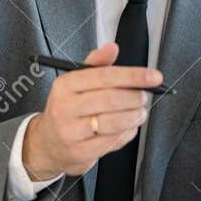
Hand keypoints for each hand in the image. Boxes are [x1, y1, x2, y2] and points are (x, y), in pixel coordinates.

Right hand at [22, 42, 161, 180]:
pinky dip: (127, 133)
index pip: (104, 76)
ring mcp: (71, 132)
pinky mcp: (79, 152)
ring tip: (139, 112)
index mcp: (65, 85)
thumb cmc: (67, 109)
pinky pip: (112, 141)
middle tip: (144, 97)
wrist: (47, 144)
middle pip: (111, 99)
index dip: (133, 76)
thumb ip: (96, 65)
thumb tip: (112, 48)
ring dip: (134, 116)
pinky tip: (129, 127)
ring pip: (113, 122)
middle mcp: (65, 107)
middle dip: (135, 97)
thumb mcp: (75, 83)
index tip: (153, 77)